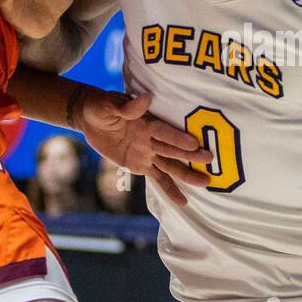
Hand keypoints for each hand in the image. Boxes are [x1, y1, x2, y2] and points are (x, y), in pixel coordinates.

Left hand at [76, 88, 211, 206]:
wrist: (91, 119)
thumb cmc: (101, 107)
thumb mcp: (109, 105)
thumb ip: (127, 107)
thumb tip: (145, 98)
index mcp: (146, 123)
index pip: (164, 132)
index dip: (177, 138)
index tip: (193, 144)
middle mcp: (151, 139)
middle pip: (173, 149)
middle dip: (191, 155)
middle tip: (210, 159)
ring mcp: (149, 153)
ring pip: (171, 166)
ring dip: (187, 174)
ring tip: (205, 182)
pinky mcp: (142, 166)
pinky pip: (158, 179)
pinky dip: (170, 190)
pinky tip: (183, 202)